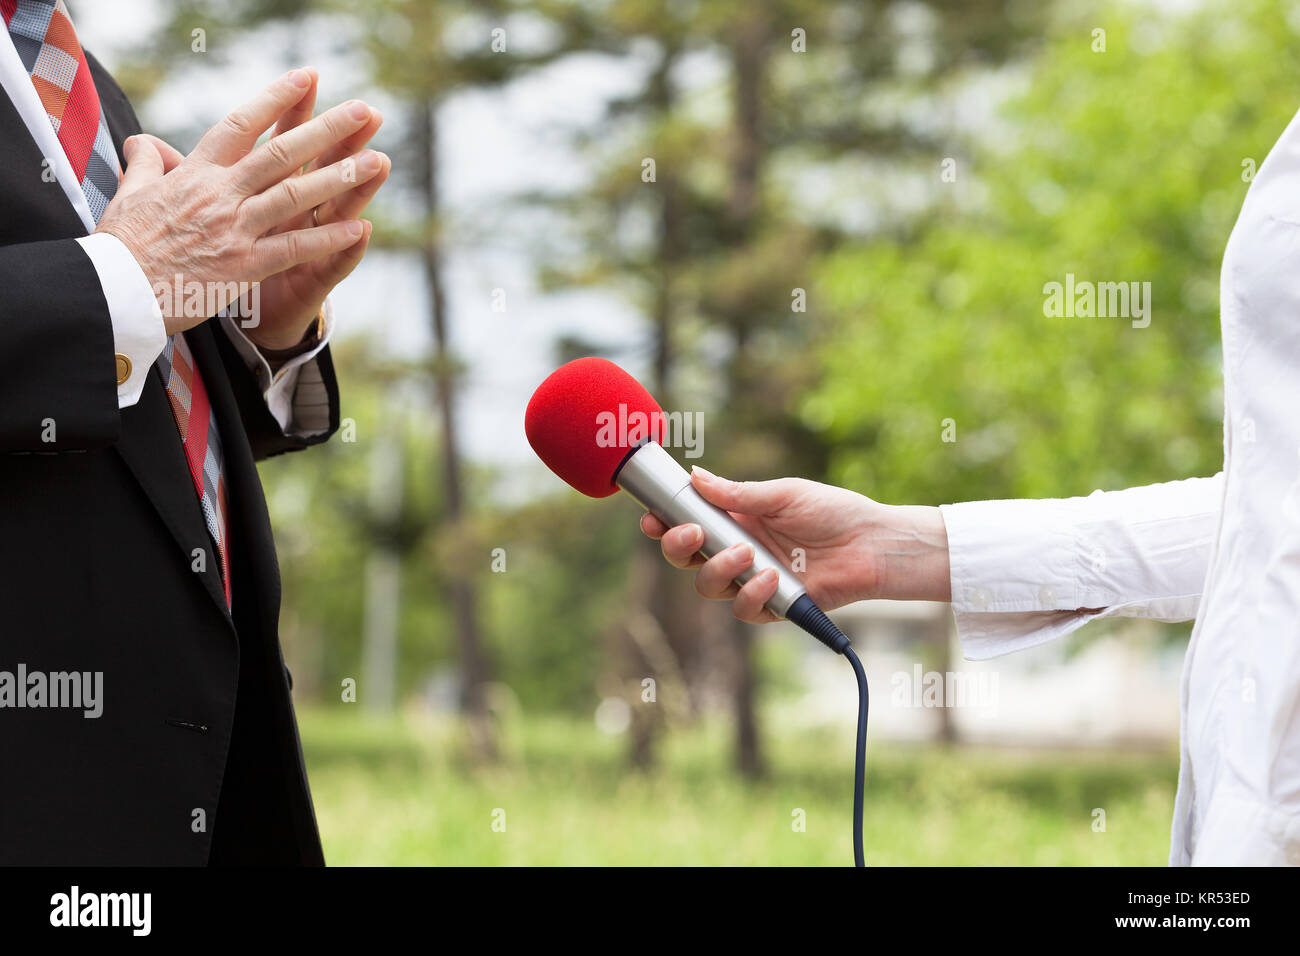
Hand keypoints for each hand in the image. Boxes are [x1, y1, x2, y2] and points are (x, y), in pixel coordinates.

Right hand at [95, 69, 384, 335]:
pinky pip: (294, 248)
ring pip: (296, 195)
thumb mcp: (131, 195)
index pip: (240, 126)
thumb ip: (148, 165)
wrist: (114, 292)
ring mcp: (235, 228)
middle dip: (326, 130)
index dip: (275, 99)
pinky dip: (327, 238)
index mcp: (195, 174)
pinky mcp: (244, 265)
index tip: (306, 79)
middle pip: (281, 153)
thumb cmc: (122, 247)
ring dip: (339, 177)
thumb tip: (143, 142)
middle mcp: (220, 195)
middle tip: (363, 110)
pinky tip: (360, 227)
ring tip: (376, 161)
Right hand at [640, 467, 951, 622]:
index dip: (664, 523)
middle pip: (686, 558)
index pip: (688, 524)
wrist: (873, 544)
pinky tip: (772, 578)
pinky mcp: (772, 606)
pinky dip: (751, 594)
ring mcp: (752, 580)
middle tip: (694, 534)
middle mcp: (737, 551)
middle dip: (678, 547)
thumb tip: (695, 476)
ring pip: (709, 587)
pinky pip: (743, 610)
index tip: (652, 518)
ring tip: (748, 553)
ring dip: (719, 570)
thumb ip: (737, 493)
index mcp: (735, 519)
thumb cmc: (834, 512)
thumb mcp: (783, 494)